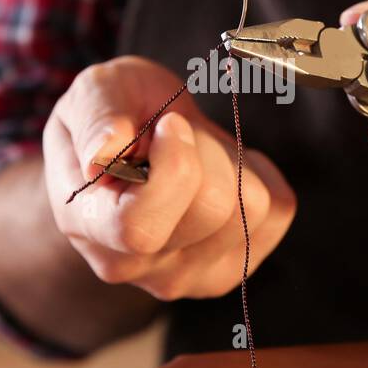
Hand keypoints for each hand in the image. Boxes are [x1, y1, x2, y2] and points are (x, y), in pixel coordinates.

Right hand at [42, 56, 295, 298]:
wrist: (134, 143)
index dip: (172, 168)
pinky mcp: (233, 267)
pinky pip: (279, 211)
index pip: (140, 228)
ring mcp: (188, 276)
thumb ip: (95, 117)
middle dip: (205, 150)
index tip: (170, 123)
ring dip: (230, 162)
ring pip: (251, 209)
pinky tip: (221, 168)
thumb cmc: (113, 116)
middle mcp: (136, 266)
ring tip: (195, 152)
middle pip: (212, 209)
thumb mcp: (94, 91)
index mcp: (88, 226)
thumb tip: (103, 151)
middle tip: (177, 131)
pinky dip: (258, 175)